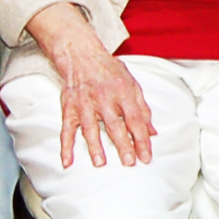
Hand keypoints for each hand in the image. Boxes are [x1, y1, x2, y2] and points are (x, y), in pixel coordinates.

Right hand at [39, 27, 154, 168]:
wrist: (81, 55)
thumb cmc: (108, 70)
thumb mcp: (132, 84)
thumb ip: (142, 109)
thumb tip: (152, 132)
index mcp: (122, 92)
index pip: (135, 119)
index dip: (141, 139)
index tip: (146, 156)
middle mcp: (103, 98)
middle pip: (114, 125)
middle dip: (122, 144)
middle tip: (128, 162)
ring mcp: (84, 104)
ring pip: (90, 128)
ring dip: (95, 146)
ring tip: (100, 163)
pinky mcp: (69, 108)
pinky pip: (66, 130)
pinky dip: (66, 147)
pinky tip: (68, 161)